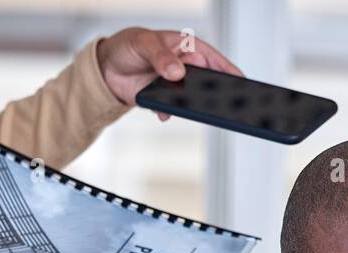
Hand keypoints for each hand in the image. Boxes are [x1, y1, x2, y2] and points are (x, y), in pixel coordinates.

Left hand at [96, 27, 241, 116]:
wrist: (106, 69)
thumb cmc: (128, 46)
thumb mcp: (143, 44)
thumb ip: (161, 57)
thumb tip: (177, 72)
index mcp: (186, 48)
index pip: (213, 59)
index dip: (229, 70)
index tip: (241, 82)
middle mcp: (185, 67)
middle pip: (208, 83)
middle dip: (216, 94)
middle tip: (226, 105)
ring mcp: (176, 85)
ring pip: (192, 99)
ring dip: (193, 107)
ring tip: (197, 112)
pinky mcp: (165, 100)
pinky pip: (173, 109)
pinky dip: (170, 113)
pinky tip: (163, 114)